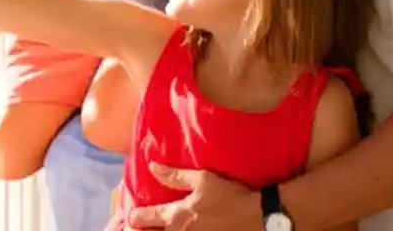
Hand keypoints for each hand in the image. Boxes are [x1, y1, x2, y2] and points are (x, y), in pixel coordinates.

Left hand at [126, 163, 258, 229]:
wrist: (260, 217)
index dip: (135, 217)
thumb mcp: (202, 179)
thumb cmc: (230, 195)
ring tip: (158, 230)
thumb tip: (152, 167)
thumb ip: (174, 176)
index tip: (132, 216)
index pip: (145, 219)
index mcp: (176, 216)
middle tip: (137, 228)